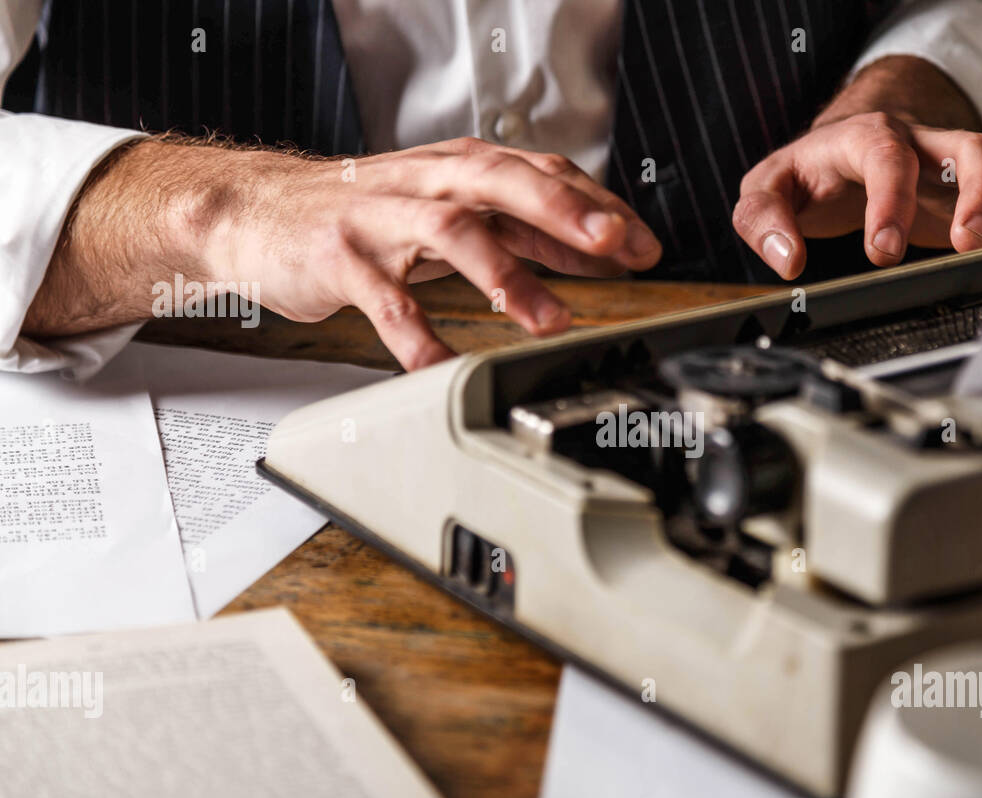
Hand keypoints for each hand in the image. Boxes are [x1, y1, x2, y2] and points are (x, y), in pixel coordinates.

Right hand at [213, 137, 661, 367]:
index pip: (540, 173)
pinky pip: (385, 302)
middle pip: (502, 181)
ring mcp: (381, 218)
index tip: (643, 244)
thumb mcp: (450, 210)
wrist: (260, 213)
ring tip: (549, 320)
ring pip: (450, 232)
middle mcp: (425, 184)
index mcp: (459, 168)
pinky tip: (444, 368)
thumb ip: (523, 228)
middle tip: (613, 245)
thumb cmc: (365, 213)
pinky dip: (418, 338)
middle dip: (562, 211)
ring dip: (506, 274)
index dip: (595, 206)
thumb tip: (598, 247)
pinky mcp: (340, 260)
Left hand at [731, 56, 981, 279]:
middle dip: (980, 195)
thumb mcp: (767, 190)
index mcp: (865, 139)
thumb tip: (787, 259)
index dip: (891, 202)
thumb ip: (762, 221)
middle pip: (970, 147)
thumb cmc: (809, 174)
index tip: (884, 252)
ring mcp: (957, 159)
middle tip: (969, 245)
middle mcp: (921, 143)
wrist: (840, 154)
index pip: (886, 157)